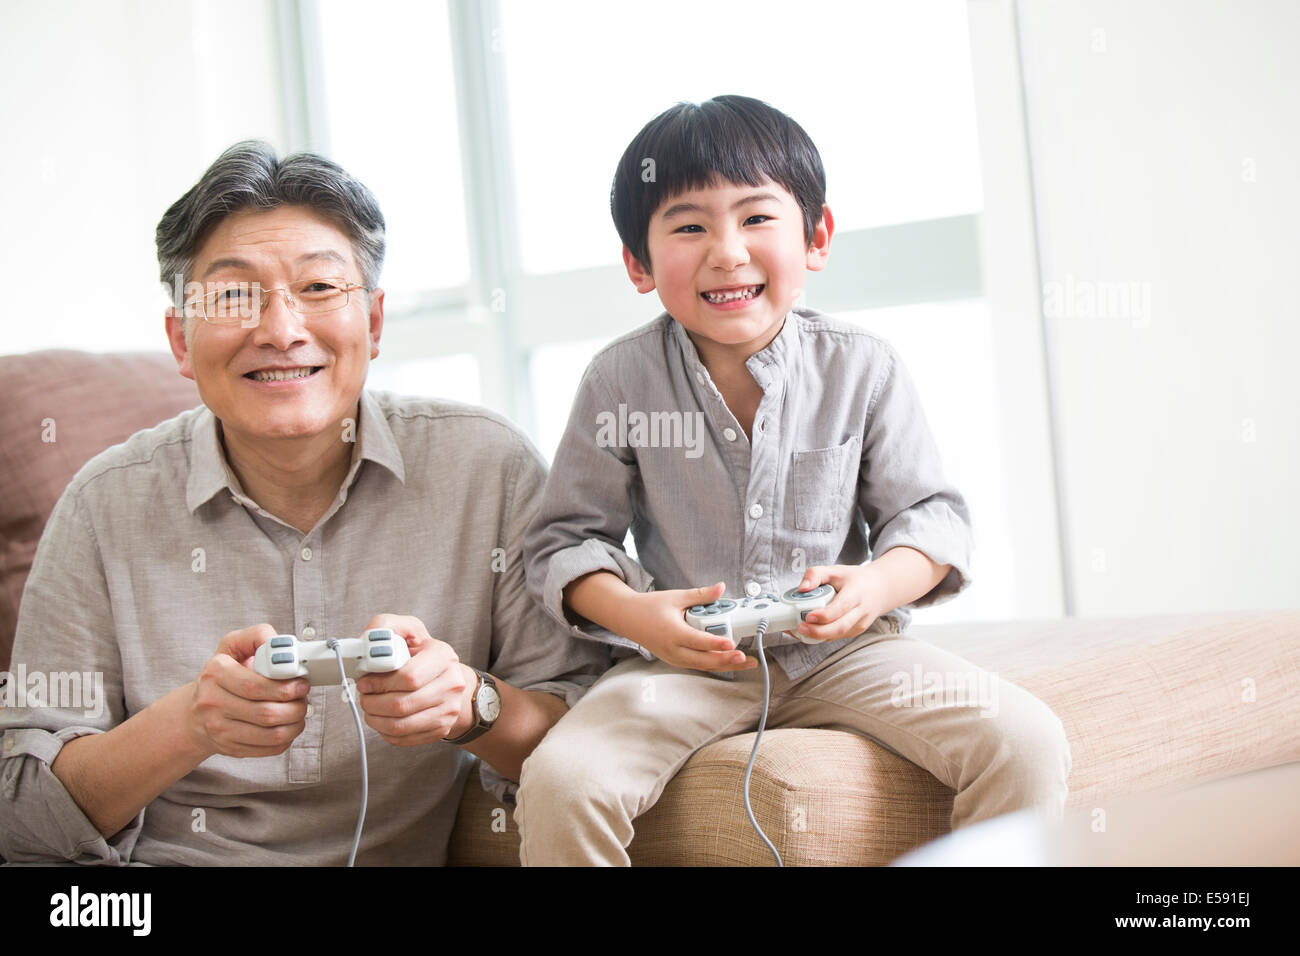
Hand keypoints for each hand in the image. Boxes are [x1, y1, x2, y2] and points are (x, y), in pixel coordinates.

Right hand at [186, 623, 309, 758]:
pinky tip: (289, 725)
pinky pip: (269, 749)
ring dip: (295, 724)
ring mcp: (220, 729)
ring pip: (271, 734)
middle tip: (303, 698)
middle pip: (266, 713)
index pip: (254, 686)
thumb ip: (257, 637)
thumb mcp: (232, 647)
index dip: (284, 687)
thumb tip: (279, 642)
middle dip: (295, 707)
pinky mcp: (230, 748)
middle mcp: (212, 703)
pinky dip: (287, 738)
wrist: (195, 712)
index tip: (301, 684)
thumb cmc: (221, 676)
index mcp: (215, 674)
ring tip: (299, 711)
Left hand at [353, 614, 471, 745]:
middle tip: (363, 697)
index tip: (364, 682)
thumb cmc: (423, 654)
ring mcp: (449, 710)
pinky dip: (385, 732)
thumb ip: (385, 626)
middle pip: (402, 705)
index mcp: (443, 656)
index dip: (380, 683)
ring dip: (375, 720)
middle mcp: (452, 684)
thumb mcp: (407, 630)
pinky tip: (382, 718)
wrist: (449, 678)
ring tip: (370, 708)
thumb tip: (365, 640)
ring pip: (401, 726)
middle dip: (373, 703)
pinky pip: (405, 739)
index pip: (409, 677)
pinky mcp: (441, 729)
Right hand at [626, 583, 757, 671]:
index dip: (716, 643)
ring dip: (723, 665)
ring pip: (702, 666)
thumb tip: (721, 588)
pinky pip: (697, 665)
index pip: (698, 641)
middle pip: (703, 660)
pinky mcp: (675, 661)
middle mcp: (673, 650)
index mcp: (672, 632)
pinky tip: (729, 662)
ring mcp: (673, 658)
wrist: (628, 619)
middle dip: (726, 660)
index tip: (731, 644)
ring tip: (743, 662)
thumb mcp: (676, 597)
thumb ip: (700, 595)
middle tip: (745, 658)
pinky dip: (713, 664)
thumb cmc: (650, 607)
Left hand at [793, 565, 888, 642]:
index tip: (808, 616)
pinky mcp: (856, 631)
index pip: (841, 608)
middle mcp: (861, 611)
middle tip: (801, 628)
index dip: (824, 615)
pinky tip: (811, 630)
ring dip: (818, 636)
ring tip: (802, 630)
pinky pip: (838, 636)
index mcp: (856, 593)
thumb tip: (801, 588)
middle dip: (818, 631)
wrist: (879, 589)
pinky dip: (823, 636)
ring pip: (839, 635)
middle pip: (840, 627)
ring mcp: (860, 624)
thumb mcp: (835, 570)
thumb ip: (816, 574)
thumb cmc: (855, 579)